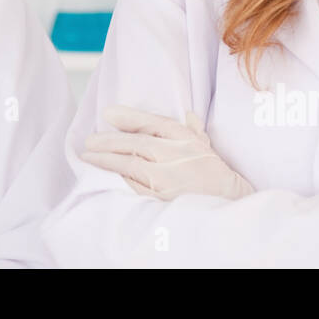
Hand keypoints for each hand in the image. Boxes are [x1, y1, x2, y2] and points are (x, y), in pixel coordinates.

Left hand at [82, 105, 254, 200]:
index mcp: (185, 139)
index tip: (109, 113)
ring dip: (105, 160)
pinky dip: (117, 180)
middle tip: (89, 141)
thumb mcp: (208, 149)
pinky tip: (104, 177)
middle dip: (108, 141)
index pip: (152, 123)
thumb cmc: (217, 177)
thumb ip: (194, 131)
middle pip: (135, 143)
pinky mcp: (160, 198)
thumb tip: (189, 115)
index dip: (129, 117)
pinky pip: (133, 187)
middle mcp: (174, 154)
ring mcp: (166, 177)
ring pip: (129, 164)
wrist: (230, 205)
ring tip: (88, 157)